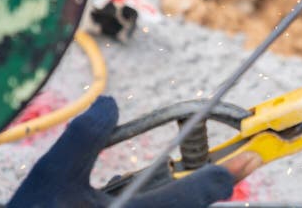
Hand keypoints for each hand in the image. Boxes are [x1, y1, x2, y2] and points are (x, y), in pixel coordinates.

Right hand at [9, 96, 260, 207]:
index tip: (250, 160)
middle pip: (188, 206)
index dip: (223, 175)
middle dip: (208, 185)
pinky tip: (142, 194)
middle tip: (241, 163)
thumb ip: (83, 139)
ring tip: (206, 175)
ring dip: (184, 194)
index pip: (191, 195)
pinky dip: (163, 201)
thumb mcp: (51, 178)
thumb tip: (111, 103)